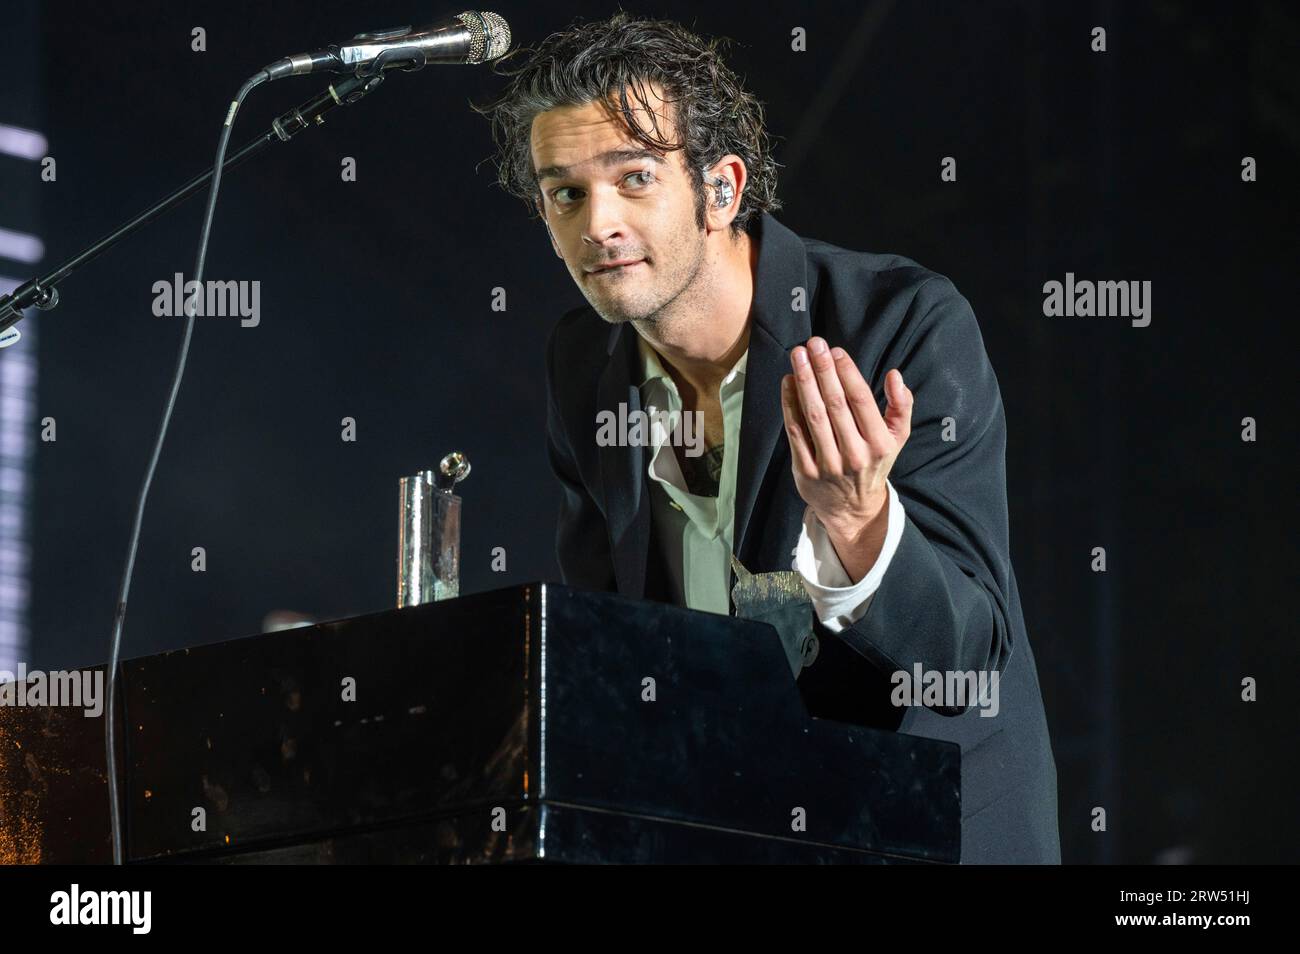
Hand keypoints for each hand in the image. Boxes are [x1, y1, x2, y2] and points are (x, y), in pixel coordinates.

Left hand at [780, 336, 912, 580]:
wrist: (853, 509)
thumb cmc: (874, 463)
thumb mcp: (897, 438)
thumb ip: (901, 406)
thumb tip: (895, 375)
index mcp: (879, 444)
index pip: (861, 401)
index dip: (847, 373)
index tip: (835, 350)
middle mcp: (854, 454)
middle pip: (834, 404)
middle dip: (822, 370)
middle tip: (812, 343)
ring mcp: (828, 464)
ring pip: (813, 416)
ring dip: (803, 382)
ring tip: (797, 356)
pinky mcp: (805, 471)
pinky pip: (795, 433)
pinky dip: (789, 406)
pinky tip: (787, 383)